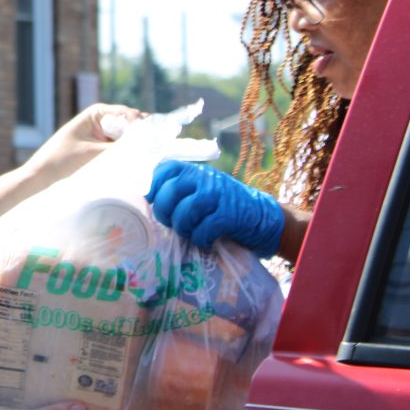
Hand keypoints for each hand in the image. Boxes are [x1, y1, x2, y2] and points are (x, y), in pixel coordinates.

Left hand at [21, 103, 144, 183]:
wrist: (41, 175)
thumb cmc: (62, 159)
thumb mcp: (92, 153)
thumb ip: (118, 148)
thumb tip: (143, 144)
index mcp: (96, 113)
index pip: (125, 113)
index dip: (138, 122)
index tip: (147, 134)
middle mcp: (100, 121)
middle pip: (128, 125)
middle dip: (140, 133)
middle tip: (154, 144)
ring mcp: (101, 135)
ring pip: (125, 137)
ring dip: (134, 144)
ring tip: (148, 152)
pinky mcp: (100, 149)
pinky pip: (118, 148)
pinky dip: (126, 152)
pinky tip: (136, 159)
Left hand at [146, 159, 283, 255]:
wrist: (262, 218)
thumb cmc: (224, 208)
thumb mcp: (202, 191)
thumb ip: (180, 192)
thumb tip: (147, 201)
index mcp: (194, 170)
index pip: (164, 169)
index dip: (153, 187)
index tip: (153, 202)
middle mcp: (205, 177)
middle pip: (170, 192)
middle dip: (165, 212)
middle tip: (173, 223)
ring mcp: (218, 194)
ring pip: (185, 211)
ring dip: (183, 227)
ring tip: (191, 232)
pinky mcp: (229, 213)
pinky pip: (204, 228)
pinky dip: (201, 238)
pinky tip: (206, 239)